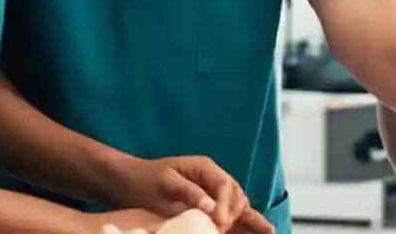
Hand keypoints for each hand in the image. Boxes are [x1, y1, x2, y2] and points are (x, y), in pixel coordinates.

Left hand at [104, 155, 272, 233]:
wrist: (130, 182)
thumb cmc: (145, 180)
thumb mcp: (164, 183)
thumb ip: (189, 192)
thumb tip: (211, 206)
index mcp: (205, 168)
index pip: (225, 186)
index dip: (226, 205)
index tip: (220, 223)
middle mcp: (214, 178)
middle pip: (237, 196)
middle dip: (236, 214)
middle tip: (223, 230)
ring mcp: (214, 192)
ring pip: (239, 206)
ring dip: (248, 219)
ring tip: (264, 232)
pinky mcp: (211, 206)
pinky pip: (233, 213)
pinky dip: (247, 221)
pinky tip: (264, 230)